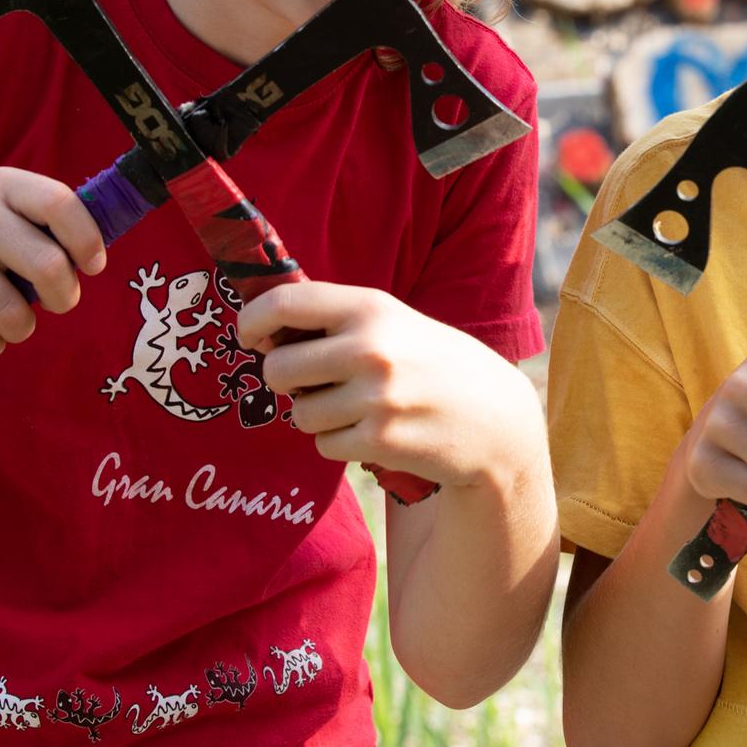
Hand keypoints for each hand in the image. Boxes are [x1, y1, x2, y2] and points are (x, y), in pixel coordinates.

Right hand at [0, 167, 105, 358]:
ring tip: (15, 320)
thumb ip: (49, 227)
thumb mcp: (9, 217)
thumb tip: (95, 257)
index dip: (87, 241)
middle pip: (48, 266)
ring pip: (14, 313)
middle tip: (58, 301)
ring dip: (24, 328)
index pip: (60, 203)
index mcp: (3, 184)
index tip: (92, 267)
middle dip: (64, 297)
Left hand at [237, 282, 543, 488]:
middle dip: (286, 380)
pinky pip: (323, 444)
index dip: (252, 320)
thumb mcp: (395, 323)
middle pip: (278, 367)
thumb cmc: (434, 365)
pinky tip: (373, 432)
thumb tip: (262, 332)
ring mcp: (375, 396)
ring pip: (299, 413)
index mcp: (371, 307)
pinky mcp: (380, 440)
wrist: (495, 418)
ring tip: (357, 408)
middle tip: (313, 382)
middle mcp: (371, 347)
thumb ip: (338, 321)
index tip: (251, 336)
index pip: (284, 302)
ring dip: (317, 416)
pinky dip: (339, 443)